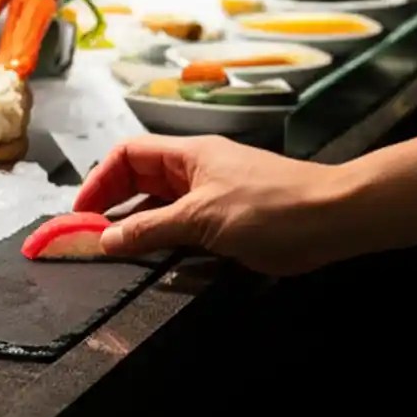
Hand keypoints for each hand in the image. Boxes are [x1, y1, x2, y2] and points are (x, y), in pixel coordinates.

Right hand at [74, 135, 353, 275]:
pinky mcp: (227, 223)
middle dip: (112, 206)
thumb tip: (106, 239)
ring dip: (137, 228)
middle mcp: (196, 172)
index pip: (128, 155)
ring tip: (115, 253)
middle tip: (91, 237)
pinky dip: (163, 242)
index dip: (100, 180)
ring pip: (159, 207)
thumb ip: (151, 228)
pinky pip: (182, 229)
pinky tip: (154, 261)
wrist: (334, 219)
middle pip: (139, 181)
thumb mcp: (202, 218)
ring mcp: (212, 197)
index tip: (82, 213)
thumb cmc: (272, 207)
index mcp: (188, 155)